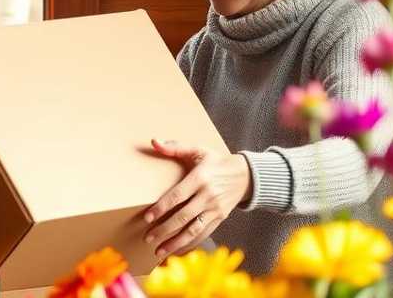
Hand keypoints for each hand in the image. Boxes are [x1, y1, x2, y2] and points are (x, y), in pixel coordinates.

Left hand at [143, 139, 252, 257]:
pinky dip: (189, 244)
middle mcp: (208, 196)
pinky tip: (176, 250)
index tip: (147, 217)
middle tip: (148, 238)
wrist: (245, 175)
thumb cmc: (216, 162)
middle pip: (183, 217)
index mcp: (200, 178)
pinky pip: (203, 234)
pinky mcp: (219, 219)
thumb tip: (154, 141)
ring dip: (175, 242)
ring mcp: (215, 210)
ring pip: (193, 230)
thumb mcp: (198, 150)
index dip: (161, 208)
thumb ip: (175, 147)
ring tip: (159, 250)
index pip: (177, 196)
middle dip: (164, 229)